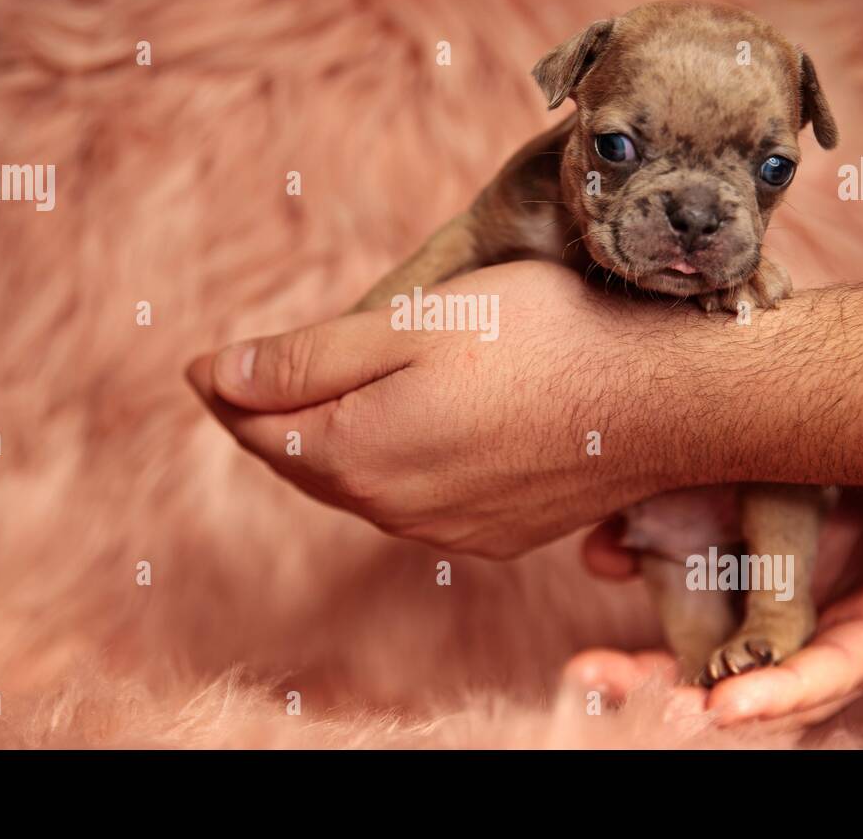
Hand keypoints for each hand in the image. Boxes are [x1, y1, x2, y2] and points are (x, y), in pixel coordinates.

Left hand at [186, 260, 723, 558]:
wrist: (661, 398)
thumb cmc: (539, 337)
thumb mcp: (410, 326)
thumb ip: (306, 360)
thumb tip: (214, 376)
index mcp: (359, 450)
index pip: (260, 428)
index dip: (226, 390)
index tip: (201, 365)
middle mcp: (393, 507)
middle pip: (303, 464)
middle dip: (268, 422)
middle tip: (242, 383)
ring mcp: (447, 530)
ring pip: (358, 487)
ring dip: (328, 448)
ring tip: (314, 408)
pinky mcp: (494, 535)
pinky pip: (414, 507)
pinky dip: (388, 472)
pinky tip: (401, 442)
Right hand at [567, 491, 862, 726]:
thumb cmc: (830, 434)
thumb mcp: (734, 467)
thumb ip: (670, 509)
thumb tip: (600, 559)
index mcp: (761, 584)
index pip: (697, 645)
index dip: (640, 667)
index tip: (585, 668)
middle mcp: (806, 616)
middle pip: (736, 680)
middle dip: (671, 695)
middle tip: (605, 688)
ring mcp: (854, 624)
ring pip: (789, 687)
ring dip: (728, 704)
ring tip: (680, 708)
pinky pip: (843, 666)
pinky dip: (789, 689)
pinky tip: (735, 701)